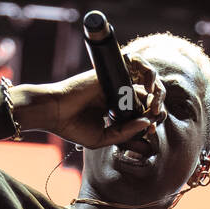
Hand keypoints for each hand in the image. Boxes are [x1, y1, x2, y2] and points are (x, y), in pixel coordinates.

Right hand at [11, 55, 165, 149]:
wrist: (53, 111)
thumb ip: (124, 133)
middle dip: (156, 108)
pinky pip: (137, 70)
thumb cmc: (72, 126)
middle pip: (146, 97)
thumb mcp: (102, 138)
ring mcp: (114, 82)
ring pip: (145, 83)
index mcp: (113, 110)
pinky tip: (150, 94)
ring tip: (154, 109)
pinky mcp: (112, 72)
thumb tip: (147, 124)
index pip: (138, 112)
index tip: (150, 132)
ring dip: (156, 95)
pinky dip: (148, 78)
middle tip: (156, 120)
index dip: (149, 121)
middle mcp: (116, 94)